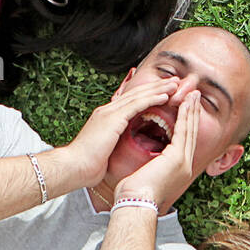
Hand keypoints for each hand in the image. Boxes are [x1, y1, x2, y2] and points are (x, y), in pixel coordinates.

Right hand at [58, 76, 182, 188]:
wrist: (73, 168)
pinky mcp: (113, 119)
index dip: (149, 94)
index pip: (132, 101)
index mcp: (107, 117)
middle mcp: (108, 110)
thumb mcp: (106, 149)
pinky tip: (165, 96)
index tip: (165, 91)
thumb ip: (116, 141)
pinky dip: (152, 99)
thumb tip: (124, 146)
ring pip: (139, 96)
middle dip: (157, 87)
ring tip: (175, 84)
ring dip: (159, 89)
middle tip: (175, 82)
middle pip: (137, 94)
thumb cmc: (88, 165)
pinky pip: (137, 105)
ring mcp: (109, 112)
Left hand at [113, 89, 202, 214]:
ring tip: (193, 94)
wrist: (135, 203)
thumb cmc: (135, 194)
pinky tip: (186, 103)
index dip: (187, 123)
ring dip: (191, 110)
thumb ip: (152, 167)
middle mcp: (185, 165)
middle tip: (195, 95)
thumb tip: (146, 165)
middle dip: (193, 113)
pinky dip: (185, 116)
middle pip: (191, 133)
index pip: (184, 141)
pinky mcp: (177, 157)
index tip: (187, 108)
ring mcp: (183, 161)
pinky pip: (183, 131)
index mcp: (179, 169)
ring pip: (189, 129)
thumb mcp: (147, 176)